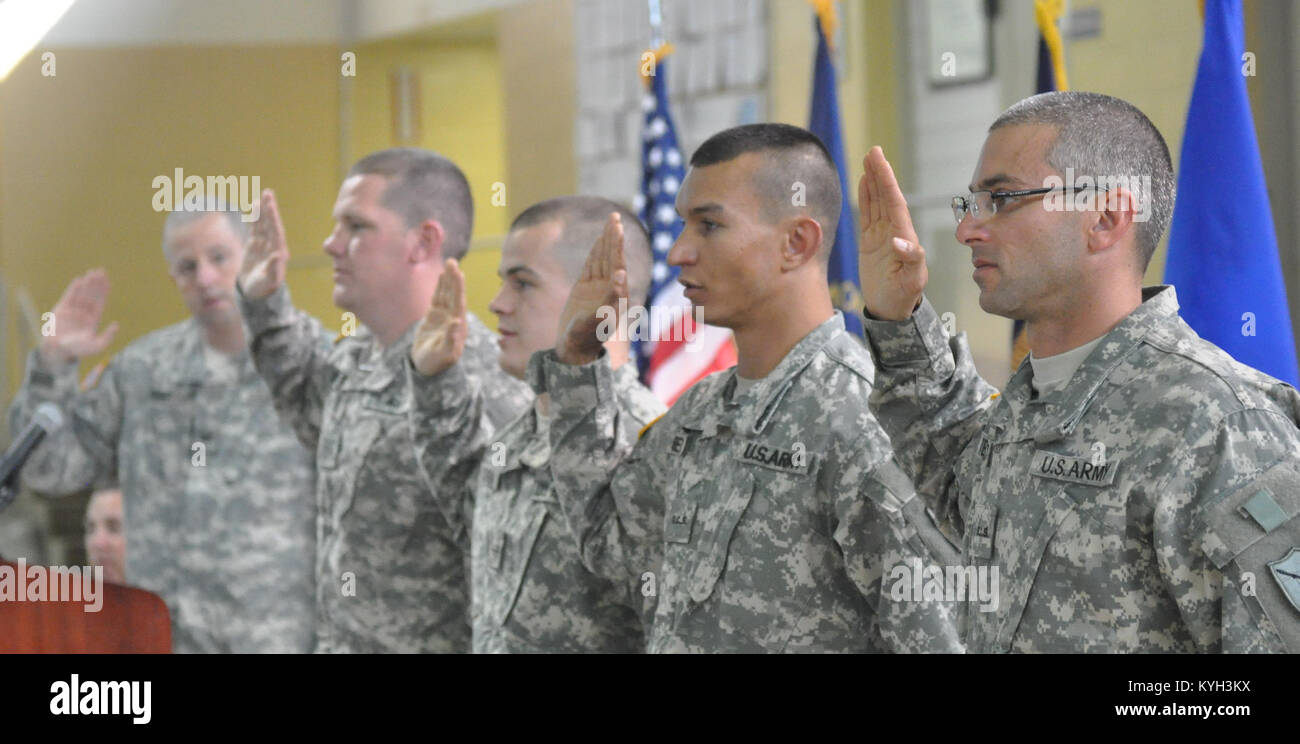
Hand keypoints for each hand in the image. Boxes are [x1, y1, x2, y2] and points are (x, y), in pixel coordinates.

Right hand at [38, 269, 118, 366]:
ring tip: (92, 273)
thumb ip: (107, 336)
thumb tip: (116, 325)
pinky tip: (79, 280)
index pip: (100, 301)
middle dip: (96, 283)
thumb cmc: (78, 349)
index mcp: (93, 319)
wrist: (58, 350)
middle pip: (92, 294)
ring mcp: (73, 310)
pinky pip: (69, 296)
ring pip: (82, 294)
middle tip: (101, 271)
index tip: (107, 280)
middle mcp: (84, 313)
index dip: (104, 290)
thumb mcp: (97, 346)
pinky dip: (74, 288)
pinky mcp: (61, 309)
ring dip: (87, 283)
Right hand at [239, 189, 288, 299]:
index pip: (276, 231)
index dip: (273, 218)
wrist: (255, 293)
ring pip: (263, 224)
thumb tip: (279, 255)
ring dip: (263, 211)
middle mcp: (273, 246)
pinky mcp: (255, 245)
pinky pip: (255, 229)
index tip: (270, 205)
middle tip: (268, 193)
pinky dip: (254, 218)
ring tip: (263, 196)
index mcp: (279, 252)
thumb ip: (274, 269)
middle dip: (269, 209)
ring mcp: (264, 245)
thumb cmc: (263, 289)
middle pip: (271, 224)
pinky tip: (253, 207)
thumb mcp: (269, 282)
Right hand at [410, 259, 468, 375]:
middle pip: (454, 295)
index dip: (458, 288)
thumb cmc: (436, 363)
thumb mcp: (443, 354)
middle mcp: (453, 318)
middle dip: (454, 279)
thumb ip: (451, 339)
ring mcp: (444, 316)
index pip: (458, 303)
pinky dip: (440, 286)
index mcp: (458, 326)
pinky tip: (442, 275)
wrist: (426, 367)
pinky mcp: (434, 315)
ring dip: (448, 280)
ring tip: (450, 263)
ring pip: (446, 294)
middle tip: (452, 262)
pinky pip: (438, 297)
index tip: (458, 273)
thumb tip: (457, 321)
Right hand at [556, 213, 627, 364]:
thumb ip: (612, 297)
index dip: (617, 244)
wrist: (574, 349)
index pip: (617, 262)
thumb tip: (622, 275)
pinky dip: (594, 253)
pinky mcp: (584, 289)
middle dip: (613, 237)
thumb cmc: (588, 337)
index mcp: (616, 293)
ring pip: (601, 259)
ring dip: (605, 241)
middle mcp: (609, 288)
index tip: (618, 227)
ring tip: (611, 223)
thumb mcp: (601, 318)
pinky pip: (590, 266)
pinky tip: (598, 242)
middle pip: (611, 256)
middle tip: (615, 217)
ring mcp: (596, 288)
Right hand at [858, 146, 927, 320]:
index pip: (894, 202)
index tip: (880, 160)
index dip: (887, 180)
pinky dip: (865, 198)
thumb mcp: (912, 281)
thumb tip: (899, 241)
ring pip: (877, 202)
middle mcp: (894, 231)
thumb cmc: (904, 297)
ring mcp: (882, 235)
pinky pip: (867, 215)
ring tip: (868, 160)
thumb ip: (911, 260)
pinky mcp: (870, 242)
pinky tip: (864, 183)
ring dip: (873, 181)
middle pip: (886, 196)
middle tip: (873, 151)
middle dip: (880, 173)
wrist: (890, 310)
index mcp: (904, 236)